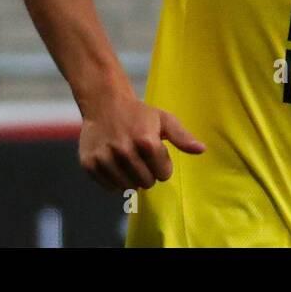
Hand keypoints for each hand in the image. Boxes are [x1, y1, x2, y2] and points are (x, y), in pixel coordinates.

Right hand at [79, 90, 204, 192]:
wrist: (104, 104)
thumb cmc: (139, 114)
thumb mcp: (164, 120)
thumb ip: (182, 137)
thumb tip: (201, 149)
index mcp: (146, 140)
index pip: (163, 174)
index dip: (163, 165)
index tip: (156, 154)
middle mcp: (123, 150)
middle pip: (146, 183)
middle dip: (148, 173)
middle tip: (142, 158)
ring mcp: (104, 158)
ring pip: (127, 187)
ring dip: (131, 178)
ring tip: (129, 161)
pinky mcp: (89, 164)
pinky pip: (109, 187)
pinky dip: (114, 180)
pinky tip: (115, 164)